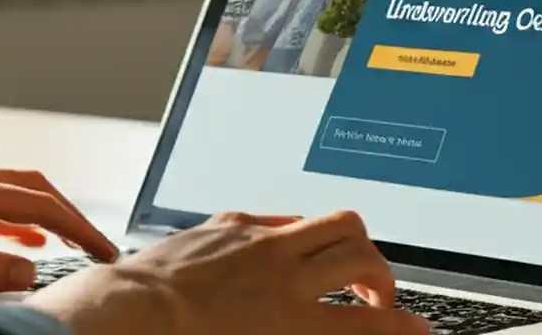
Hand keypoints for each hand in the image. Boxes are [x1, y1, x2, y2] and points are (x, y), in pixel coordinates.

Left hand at [0, 169, 117, 292]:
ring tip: (70, 242)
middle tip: (98, 244)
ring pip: (8, 193)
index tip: (104, 251)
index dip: (77, 227)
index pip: (37, 204)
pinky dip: (13, 223)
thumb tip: (30, 270)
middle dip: (70, 214)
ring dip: (44, 216)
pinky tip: (16, 244)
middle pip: (30, 187)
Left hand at [29, 211, 428, 334]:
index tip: (419, 332)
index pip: (372, 324)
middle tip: (377, 298)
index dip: (405, 327)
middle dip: (384, 277)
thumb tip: (329, 327)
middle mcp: (283, 276)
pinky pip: (283, 218)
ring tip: (343, 266)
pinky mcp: (231, 222)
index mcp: (291, 323)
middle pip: (364, 254)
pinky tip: (283, 255)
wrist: (123, 319)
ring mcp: (259, 242)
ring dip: (351, 244)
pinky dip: (296, 236)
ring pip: (335, 220)